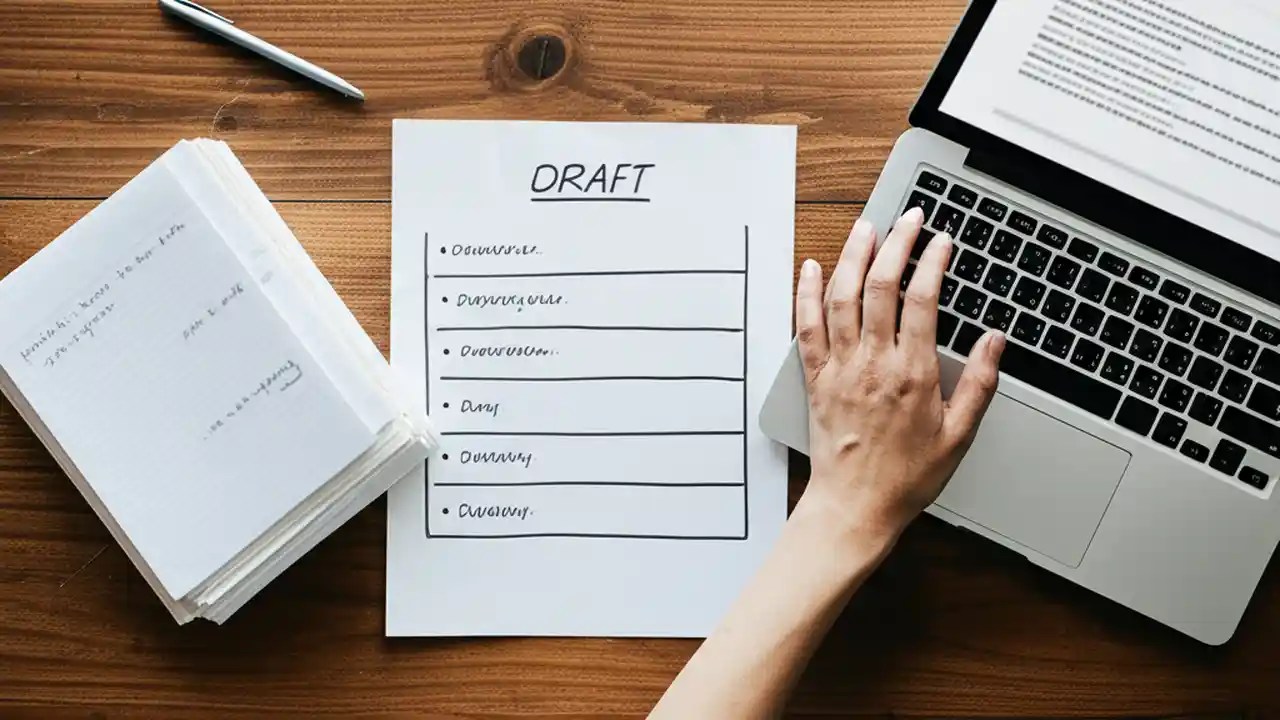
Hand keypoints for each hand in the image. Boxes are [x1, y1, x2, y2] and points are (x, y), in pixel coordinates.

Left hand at [794, 207, 1004, 547]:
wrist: (854, 507)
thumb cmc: (906, 477)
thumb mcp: (959, 435)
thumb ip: (979, 383)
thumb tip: (996, 340)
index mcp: (912, 374)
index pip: (922, 301)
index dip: (932, 263)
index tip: (941, 241)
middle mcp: (873, 364)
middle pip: (881, 287)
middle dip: (896, 244)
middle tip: (908, 218)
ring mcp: (839, 368)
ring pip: (841, 298)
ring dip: (852, 257)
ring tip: (865, 228)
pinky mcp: (815, 379)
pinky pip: (806, 327)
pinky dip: (805, 294)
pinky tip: (810, 268)